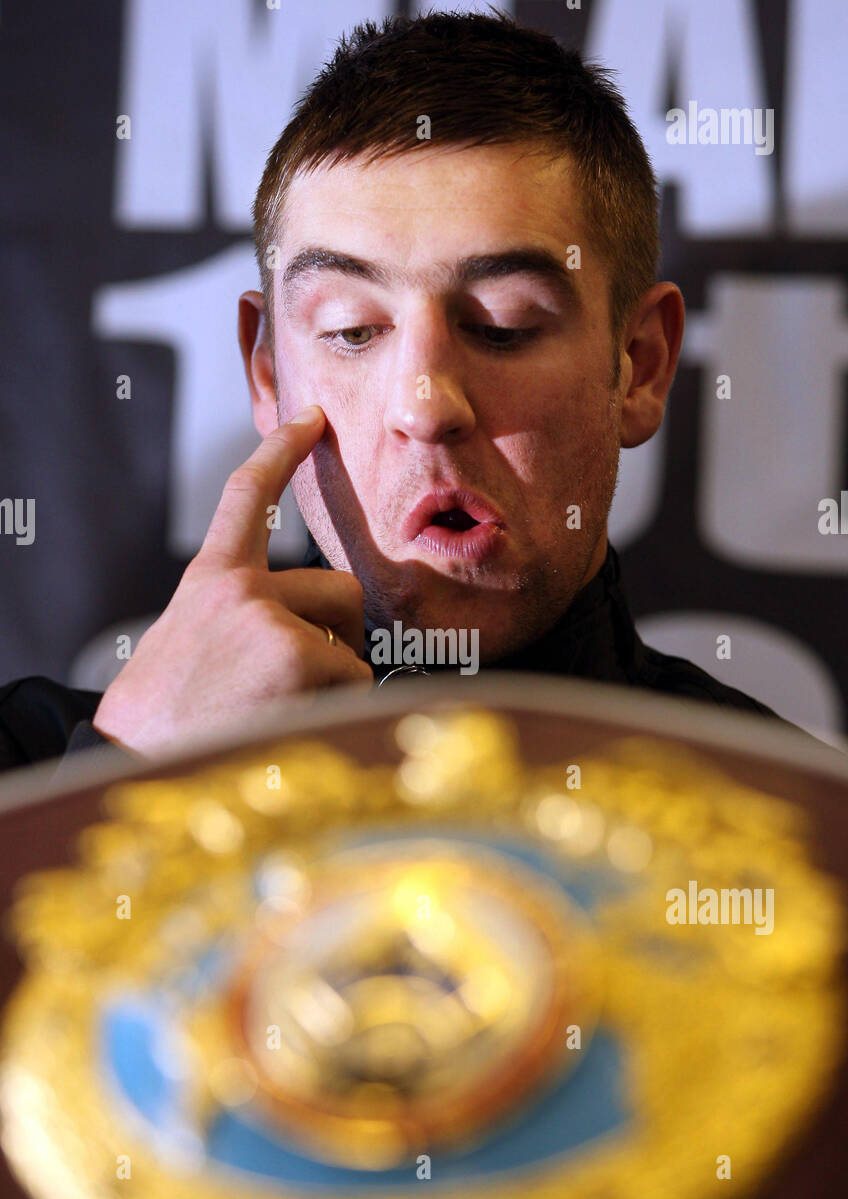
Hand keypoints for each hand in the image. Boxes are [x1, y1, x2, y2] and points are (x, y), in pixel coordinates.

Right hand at [92, 406, 372, 759]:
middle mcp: (242, 592)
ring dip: (332, 686)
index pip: (246, 498)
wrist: (130, 769)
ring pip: (352, 648)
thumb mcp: (183, 652)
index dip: (281, 451)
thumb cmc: (160, 727)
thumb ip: (233, 624)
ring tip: (275, 718)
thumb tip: (294, 637)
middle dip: (337, 636)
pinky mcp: (302, 659)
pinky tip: (287, 732)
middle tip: (292, 686)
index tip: (309, 419)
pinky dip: (335, 716)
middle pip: (341, 591)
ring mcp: (274, 622)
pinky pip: (355, 687)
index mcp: (208, 585)